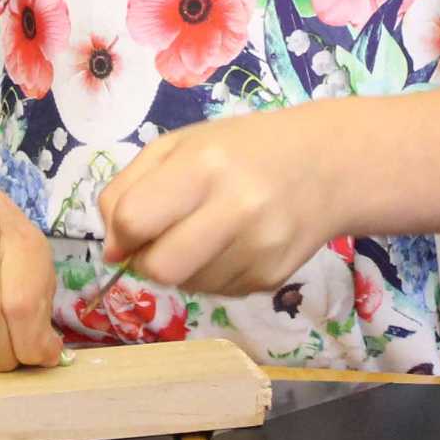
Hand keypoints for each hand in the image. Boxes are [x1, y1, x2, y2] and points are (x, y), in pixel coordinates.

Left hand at [97, 114, 338, 299]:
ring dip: (182, 268)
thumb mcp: (179, 146)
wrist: (326, 165)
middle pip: (159, 269)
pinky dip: (211, 274)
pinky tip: (232, 244)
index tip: (133, 224)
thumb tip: (112, 250)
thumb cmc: (242, 149)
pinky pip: (217, 293)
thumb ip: (128, 189)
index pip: (133, 220)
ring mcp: (259, 249)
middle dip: (148, 261)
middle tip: (162, 239)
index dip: (123, 230)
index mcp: (204, 166)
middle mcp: (236, 209)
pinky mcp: (272, 279)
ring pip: (187, 286)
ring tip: (206, 233)